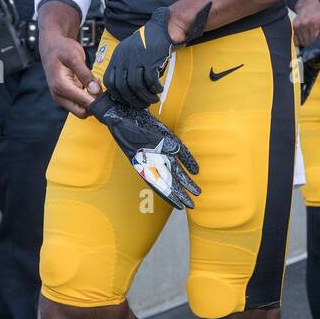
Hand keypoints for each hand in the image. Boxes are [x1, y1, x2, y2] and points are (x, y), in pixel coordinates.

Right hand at [41, 31, 99, 116]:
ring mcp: (62, 97)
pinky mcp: (66, 96)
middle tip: (96, 84)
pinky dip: (87, 95)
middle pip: (83, 112)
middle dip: (93, 101)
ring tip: (92, 81)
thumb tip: (95, 91)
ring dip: (90, 98)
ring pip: (82, 108)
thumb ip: (85, 74)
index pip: (84, 104)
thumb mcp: (75, 56)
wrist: (52, 47)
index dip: (96, 98)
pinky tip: (88, 82)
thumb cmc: (61, 49)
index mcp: (60, 87)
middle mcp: (59, 96)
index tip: (100, 86)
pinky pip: (80, 102)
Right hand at [89, 94, 200, 209]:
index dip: (169, 195)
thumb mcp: (137, 135)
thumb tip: (175, 149)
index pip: (158, 183)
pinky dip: (187, 161)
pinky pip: (179, 152)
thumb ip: (155, 143)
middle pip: (170, 180)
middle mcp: (153, 159)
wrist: (122, 112)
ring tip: (197, 191)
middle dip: (181, 192)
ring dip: (186, 181)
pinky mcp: (166, 139)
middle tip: (192, 205)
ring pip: (176, 170)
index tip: (179, 206)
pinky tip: (195, 170)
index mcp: (142, 163)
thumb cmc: (124, 126)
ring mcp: (161, 150)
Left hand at [103, 7, 175, 108]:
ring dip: (145, 97)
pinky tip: (158, 90)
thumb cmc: (148, 43)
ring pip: (135, 86)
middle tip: (141, 104)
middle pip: (122, 86)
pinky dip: (154, 89)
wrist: (164, 28)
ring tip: (152, 99)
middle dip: (132, 100)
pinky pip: (150, 81)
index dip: (116, 94)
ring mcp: (136, 59)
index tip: (125, 100)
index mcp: (117, 56)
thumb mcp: (130, 51)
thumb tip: (127, 91)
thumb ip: (125, 67)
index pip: (108, 80)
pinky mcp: (150, 60)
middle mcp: (124, 58)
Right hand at [293, 0, 319, 46]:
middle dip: (311, 43)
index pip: (314, 39)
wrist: (308, 5)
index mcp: (315, 22)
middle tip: (314, 40)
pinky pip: (296, 40)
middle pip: (308, 41)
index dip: (317, 43)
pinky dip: (299, 41)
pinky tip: (303, 36)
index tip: (318, 42)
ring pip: (302, 41)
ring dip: (305, 42)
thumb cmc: (318, 14)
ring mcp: (299, 25)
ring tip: (309, 37)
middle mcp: (306, 23)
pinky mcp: (294, 26)